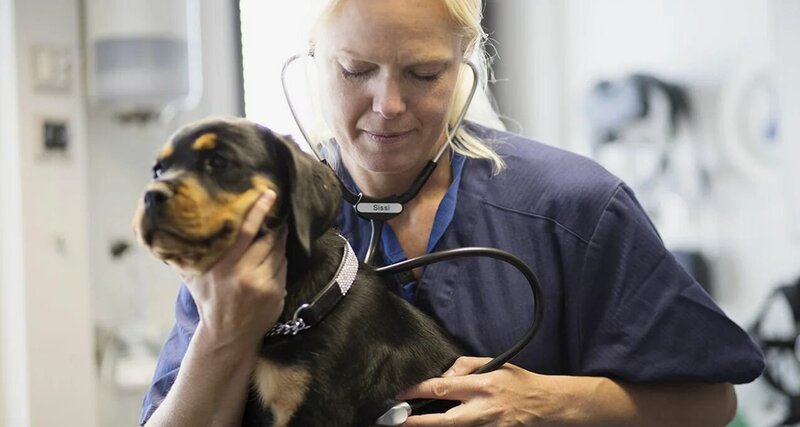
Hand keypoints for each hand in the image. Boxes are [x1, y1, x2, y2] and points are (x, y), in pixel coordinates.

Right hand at [177, 190, 287, 350]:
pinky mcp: (276, 293)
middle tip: (279, 210)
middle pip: (268, 239)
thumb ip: (190, 253)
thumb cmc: (209, 299)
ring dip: (280, 241)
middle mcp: (243, 274)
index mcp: (222, 266)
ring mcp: (262, 284)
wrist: (227, 336)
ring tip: (277, 231)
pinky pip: (283, 267)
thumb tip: (173, 226)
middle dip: (276, 224)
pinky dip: (281, 260)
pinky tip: (275, 257)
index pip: (245, 231)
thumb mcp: (194, 275)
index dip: (259, 210)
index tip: (269, 194)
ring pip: (279, 252)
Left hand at [398, 356, 578, 426]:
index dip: (417, 391)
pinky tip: (439, 425)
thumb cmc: (518, 382)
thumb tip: (442, 375)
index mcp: (481, 386)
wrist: (545, 404)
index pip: (441, 389)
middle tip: (397, 420)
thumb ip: (465, 366)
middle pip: (443, 420)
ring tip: (412, 423)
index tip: (400, 393)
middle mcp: (482, 409)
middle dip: (417, 421)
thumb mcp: (493, 365)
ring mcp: (488, 426)